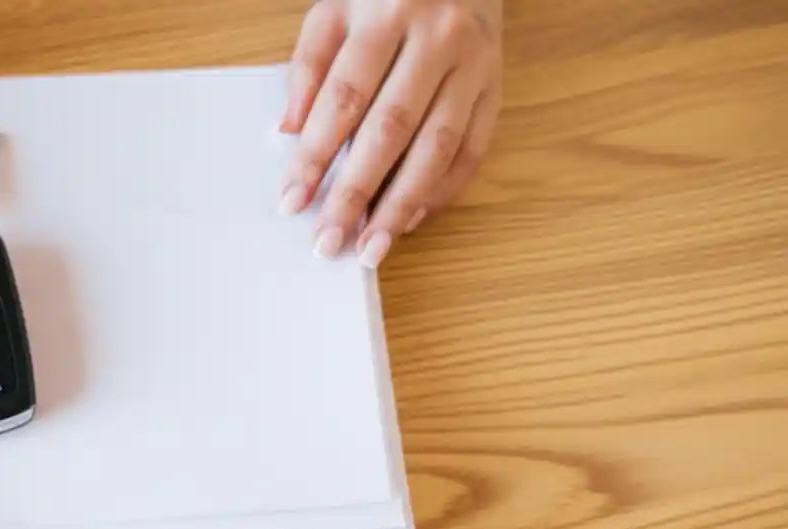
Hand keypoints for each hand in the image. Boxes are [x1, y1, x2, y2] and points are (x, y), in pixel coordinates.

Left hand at [279, 0, 501, 265]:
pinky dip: (442, 189)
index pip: (345, 97)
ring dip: (401, 204)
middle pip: (390, 129)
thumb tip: (291, 131)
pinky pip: (473, 148)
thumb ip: (310, 64)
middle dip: (356, 193)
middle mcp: (438, 38)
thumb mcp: (336, 6)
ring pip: (437, 146)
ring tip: (372, 246)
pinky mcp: (496, 86)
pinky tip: (412, 218)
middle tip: (330, 241)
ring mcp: (474, 64)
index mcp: (388, 11)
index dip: (317, 154)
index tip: (293, 200)